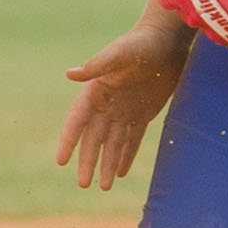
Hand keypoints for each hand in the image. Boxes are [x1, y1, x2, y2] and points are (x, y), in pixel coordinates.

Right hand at [56, 15, 190, 191]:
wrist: (167, 40)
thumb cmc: (141, 43)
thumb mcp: (119, 54)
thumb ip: (97, 66)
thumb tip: (70, 74)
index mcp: (96, 91)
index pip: (77, 121)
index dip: (68, 140)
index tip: (60, 160)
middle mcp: (107, 104)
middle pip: (93, 139)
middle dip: (87, 161)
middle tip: (83, 184)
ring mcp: (124, 110)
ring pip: (112, 144)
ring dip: (106, 164)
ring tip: (102, 187)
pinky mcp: (143, 113)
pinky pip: (132, 139)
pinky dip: (126, 156)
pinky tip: (120, 172)